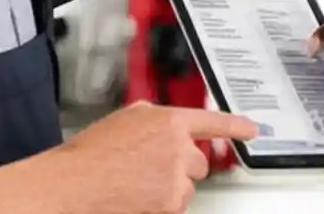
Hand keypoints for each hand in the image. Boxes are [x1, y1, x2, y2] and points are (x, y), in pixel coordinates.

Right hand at [0, 101, 257, 213]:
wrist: (71, 187)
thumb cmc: (89, 156)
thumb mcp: (123, 121)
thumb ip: (151, 118)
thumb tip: (165, 125)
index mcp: (167, 121)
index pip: (211, 122)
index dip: (235, 126)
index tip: (252, 130)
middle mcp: (177, 149)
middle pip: (198, 163)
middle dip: (180, 168)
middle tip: (150, 171)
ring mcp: (175, 180)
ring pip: (186, 188)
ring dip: (168, 189)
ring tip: (134, 186)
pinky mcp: (170, 206)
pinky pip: (174, 207)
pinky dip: (159, 206)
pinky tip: (134, 199)